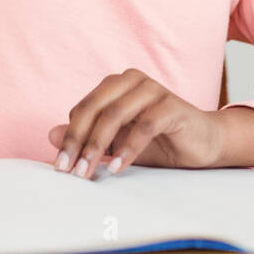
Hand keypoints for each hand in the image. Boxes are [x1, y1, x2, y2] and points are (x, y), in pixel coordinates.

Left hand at [48, 69, 227, 179]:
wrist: (202, 144)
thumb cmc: (158, 141)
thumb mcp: (117, 143)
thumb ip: (89, 137)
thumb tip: (51, 135)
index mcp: (116, 85)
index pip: (83, 108)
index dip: (69, 137)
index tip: (60, 166)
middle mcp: (132, 81)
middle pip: (95, 108)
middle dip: (78, 141)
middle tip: (70, 171)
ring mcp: (153, 90)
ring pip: (115, 114)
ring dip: (98, 146)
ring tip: (89, 172)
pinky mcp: (172, 106)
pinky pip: (144, 124)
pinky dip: (128, 147)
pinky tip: (119, 167)